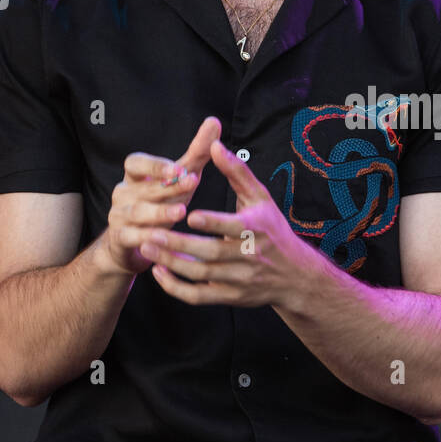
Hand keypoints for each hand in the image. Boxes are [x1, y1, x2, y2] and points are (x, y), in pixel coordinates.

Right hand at [97, 117, 222, 275]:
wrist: (131, 244)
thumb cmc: (159, 204)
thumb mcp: (178, 180)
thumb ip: (195, 153)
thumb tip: (214, 121)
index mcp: (134, 177)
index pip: (135, 163)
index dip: (155, 165)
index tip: (178, 167)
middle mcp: (123, 193)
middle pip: (145, 187)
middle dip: (168, 186)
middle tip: (192, 182)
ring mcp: (118, 216)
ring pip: (138, 212)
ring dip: (160, 211)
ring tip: (182, 211)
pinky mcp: (119, 239)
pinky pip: (132, 237)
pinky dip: (147, 237)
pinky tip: (165, 238)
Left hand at [140, 139, 321, 307]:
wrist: (294, 275)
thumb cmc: (273, 229)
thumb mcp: (261, 198)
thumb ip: (236, 171)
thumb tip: (215, 144)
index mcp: (256, 229)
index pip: (233, 227)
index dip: (212, 223)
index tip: (189, 215)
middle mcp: (248, 257)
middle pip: (210, 253)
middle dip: (178, 245)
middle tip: (150, 233)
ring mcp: (238, 280)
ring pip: (201, 275)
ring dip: (171, 264)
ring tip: (146, 248)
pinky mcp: (229, 297)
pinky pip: (199, 296)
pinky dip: (177, 288)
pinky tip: (159, 273)